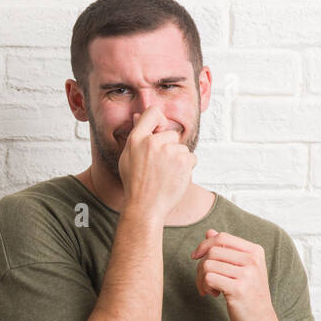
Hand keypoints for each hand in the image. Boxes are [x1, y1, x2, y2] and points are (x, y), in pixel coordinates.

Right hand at [117, 106, 195, 221]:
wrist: (145, 207)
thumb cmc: (135, 184)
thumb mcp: (128, 157)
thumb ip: (137, 136)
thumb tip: (138, 115)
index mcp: (136, 139)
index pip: (152, 113)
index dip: (159, 120)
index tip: (160, 131)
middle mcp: (152, 142)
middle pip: (172, 134)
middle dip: (170, 147)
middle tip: (160, 167)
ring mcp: (169, 151)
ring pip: (182, 148)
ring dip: (178, 160)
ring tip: (165, 175)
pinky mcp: (183, 161)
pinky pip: (192, 158)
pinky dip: (187, 168)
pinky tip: (174, 178)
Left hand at [190, 229, 281, 320]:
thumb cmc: (249, 294)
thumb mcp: (242, 269)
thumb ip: (227, 250)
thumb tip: (209, 232)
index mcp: (255, 251)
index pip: (223, 237)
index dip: (205, 245)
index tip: (197, 257)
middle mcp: (252, 260)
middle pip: (212, 251)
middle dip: (201, 265)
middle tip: (204, 280)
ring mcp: (247, 274)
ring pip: (208, 265)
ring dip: (202, 278)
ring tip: (210, 289)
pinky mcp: (238, 289)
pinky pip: (209, 278)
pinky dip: (205, 287)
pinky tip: (214, 294)